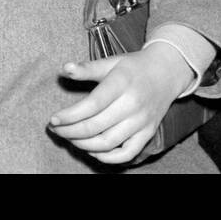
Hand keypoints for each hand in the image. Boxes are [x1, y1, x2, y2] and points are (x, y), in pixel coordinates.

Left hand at [48, 45, 193, 164]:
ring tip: (70, 137)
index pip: (92, 105)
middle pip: (96, 126)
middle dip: (70, 131)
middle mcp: (134, 103)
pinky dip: (107, 158)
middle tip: (56, 129)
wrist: (167, 72)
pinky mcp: (148, 133)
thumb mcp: (112, 62)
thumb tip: (64, 69)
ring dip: (83, 144)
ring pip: (107, 143)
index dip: (70, 116)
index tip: (53, 119)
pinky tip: (93, 150)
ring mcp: (142, 121)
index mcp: (122, 82)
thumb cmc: (134, 67)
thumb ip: (87, 68)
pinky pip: (126, 154)